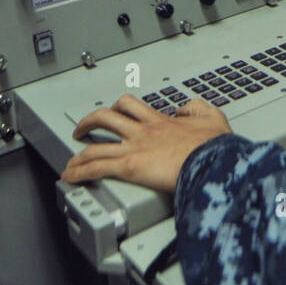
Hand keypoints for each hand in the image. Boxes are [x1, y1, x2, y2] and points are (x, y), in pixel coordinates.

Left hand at [61, 95, 232, 193]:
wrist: (213, 159)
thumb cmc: (214, 145)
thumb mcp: (212, 117)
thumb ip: (196, 109)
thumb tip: (185, 109)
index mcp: (161, 120)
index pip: (132, 107)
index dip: (118, 109)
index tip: (113, 114)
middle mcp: (143, 130)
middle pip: (106, 117)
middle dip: (90, 122)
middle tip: (84, 129)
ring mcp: (134, 147)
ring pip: (96, 143)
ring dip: (79, 152)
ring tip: (71, 161)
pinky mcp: (129, 165)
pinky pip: (97, 167)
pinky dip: (79, 172)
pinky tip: (71, 177)